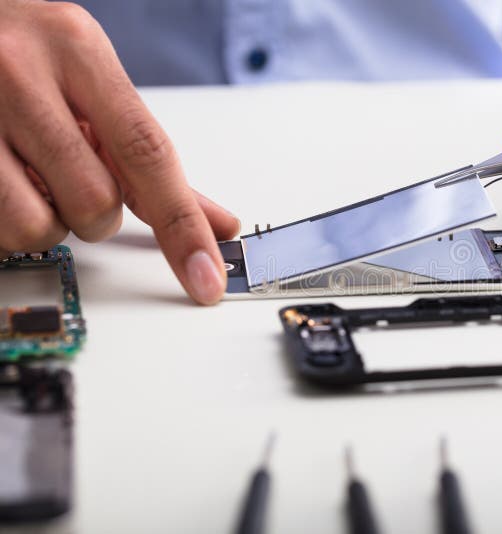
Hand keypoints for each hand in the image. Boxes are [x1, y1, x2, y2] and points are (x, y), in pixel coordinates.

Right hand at [0, 1, 239, 303]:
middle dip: (98, 214)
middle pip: (97, 201)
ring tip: (31, 178)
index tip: (208, 276)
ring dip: (49, 222)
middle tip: (72, 178)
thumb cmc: (29, 61)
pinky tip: (5, 181)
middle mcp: (22, 72)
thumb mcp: (93, 87)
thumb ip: (151, 158)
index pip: (149, 153)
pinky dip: (9, 224)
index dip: (184, 226)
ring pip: (40, 226)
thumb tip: (218, 224)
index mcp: (79, 50)